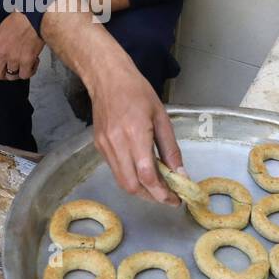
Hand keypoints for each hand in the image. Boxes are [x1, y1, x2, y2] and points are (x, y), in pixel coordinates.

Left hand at [0, 11, 43, 88]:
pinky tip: (34, 62)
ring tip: (25, 62)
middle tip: (11, 70)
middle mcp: (2, 54)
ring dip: (18, 72)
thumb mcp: (3, 29)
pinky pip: (25, 75)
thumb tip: (1, 53)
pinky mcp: (27, 61)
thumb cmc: (21, 19)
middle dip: (4, 75)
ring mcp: (14, 58)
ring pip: (13, 76)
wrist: (35, 16)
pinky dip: (30, 71)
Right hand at [86, 47, 184, 206]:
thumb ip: (170, 149)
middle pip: (132, 186)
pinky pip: (115, 170)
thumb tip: (180, 174)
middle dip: (151, 197)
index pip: (148, 176)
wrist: (107, 79)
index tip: (176, 199)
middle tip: (167, 196)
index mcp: (135, 134)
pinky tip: (141, 172)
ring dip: (141, 190)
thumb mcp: (161, 117)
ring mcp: (105, 147)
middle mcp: (117, 144)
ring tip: (157, 187)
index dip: (163, 193)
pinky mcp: (99, 146)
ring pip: (122, 182)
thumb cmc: (138, 92)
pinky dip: (130, 177)